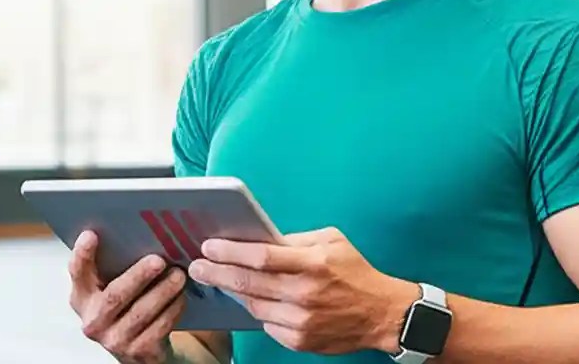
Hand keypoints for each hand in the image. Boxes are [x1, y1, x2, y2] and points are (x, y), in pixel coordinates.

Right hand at [68, 230, 189, 363]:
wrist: (137, 348)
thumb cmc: (126, 308)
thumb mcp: (112, 287)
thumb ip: (115, 266)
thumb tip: (141, 233)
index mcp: (83, 298)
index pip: (77, 273)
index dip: (82, 255)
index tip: (91, 235)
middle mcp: (94, 321)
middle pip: (115, 295)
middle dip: (138, 276)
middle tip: (159, 260)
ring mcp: (115, 340)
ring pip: (141, 312)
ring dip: (163, 291)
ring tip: (178, 275)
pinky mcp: (138, 352)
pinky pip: (159, 327)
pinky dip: (173, 309)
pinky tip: (181, 296)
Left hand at [188, 227, 414, 354]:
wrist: (381, 314)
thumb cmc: (355, 272)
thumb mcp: (331, 241)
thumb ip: (295, 240)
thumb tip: (259, 238)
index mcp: (313, 263)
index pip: (261, 256)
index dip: (230, 251)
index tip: (209, 246)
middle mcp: (305, 293)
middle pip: (248, 282)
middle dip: (217, 272)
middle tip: (197, 266)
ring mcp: (301, 320)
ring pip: (252, 304)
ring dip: (231, 290)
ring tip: (216, 278)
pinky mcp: (299, 340)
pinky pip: (265, 322)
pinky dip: (255, 309)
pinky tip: (248, 298)